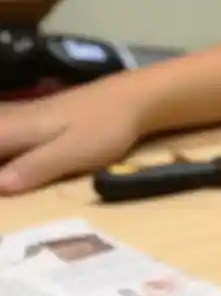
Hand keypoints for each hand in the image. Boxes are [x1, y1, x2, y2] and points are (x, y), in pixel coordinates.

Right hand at [0, 79, 149, 194]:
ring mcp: (20, 118)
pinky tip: (9, 162)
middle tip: (4, 193)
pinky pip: (3, 133)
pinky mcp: (32, 120)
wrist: (131, 99)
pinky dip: (3, 149)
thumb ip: (36, 167)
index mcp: (14, 130)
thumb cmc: (105, 128)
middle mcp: (10, 120)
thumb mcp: (73, 152)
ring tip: (6, 183)